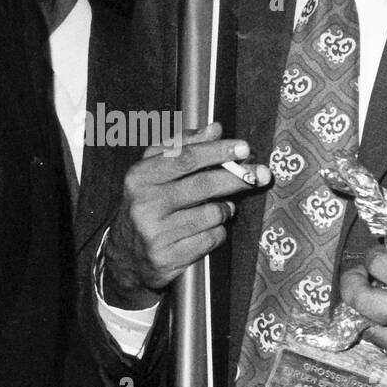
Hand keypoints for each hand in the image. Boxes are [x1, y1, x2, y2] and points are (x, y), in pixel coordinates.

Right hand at [103, 121, 270, 308]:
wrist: (125, 255)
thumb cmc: (147, 205)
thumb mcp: (154, 172)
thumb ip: (183, 147)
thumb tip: (214, 129)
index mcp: (140, 177)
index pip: (185, 158)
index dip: (218, 151)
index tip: (244, 147)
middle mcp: (145, 204)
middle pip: (204, 185)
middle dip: (238, 178)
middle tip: (260, 174)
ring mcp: (156, 233)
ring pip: (212, 214)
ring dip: (225, 210)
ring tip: (220, 208)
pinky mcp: (169, 258)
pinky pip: (211, 239)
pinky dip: (218, 232)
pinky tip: (208, 229)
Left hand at [340, 233, 386, 369]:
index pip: (379, 266)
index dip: (373, 256)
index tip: (378, 255)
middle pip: (360, 300)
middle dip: (353, 282)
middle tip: (359, 275)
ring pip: (365, 326)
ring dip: (363, 309)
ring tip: (374, 297)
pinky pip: (380, 345)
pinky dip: (379, 329)